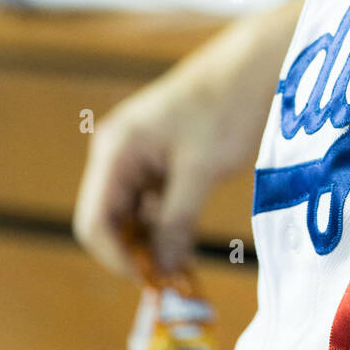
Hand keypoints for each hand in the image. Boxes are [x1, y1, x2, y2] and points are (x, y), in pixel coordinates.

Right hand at [73, 0, 304, 280]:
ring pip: (132, 214)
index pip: (94, 222)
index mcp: (116, 150)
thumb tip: (161, 269)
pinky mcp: (160, 156)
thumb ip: (176, 220)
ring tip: (182, 270)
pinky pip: (151, 200)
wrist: (255, 65)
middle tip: (171, 285)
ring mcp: (138, 153)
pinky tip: (186, 245)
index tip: (150, 284)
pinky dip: (165, 224)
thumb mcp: (202, 170)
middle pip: (110, 220)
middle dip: (135, 254)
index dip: (117, 260)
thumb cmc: (226, 107)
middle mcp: (117, 152)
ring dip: (152, 243)